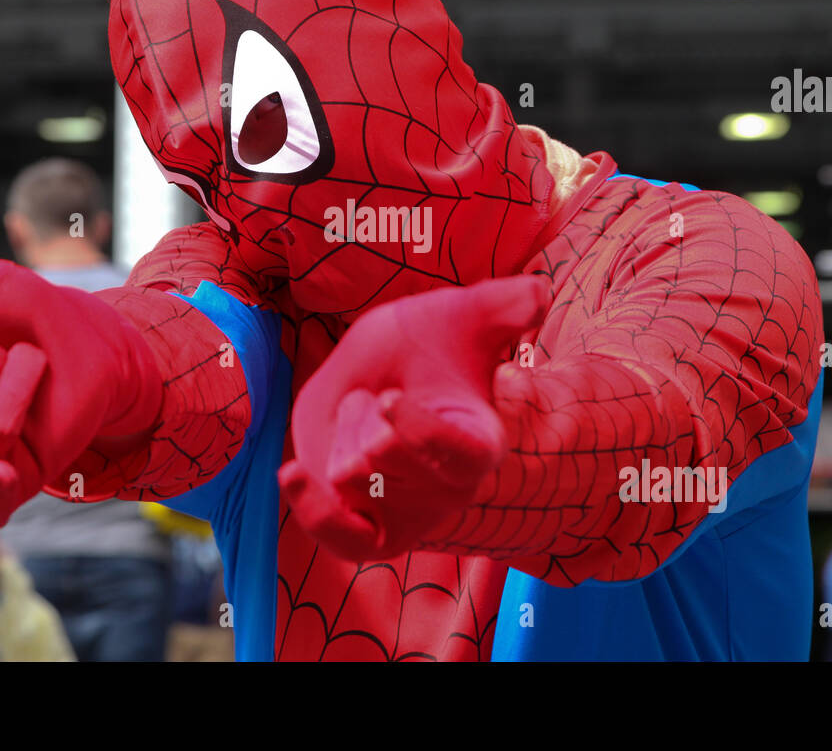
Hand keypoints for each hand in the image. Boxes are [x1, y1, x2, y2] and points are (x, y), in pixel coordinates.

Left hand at [279, 275, 548, 560]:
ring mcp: (407, 515)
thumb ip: (504, 305)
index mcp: (481, 443)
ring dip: (341, 436)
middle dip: (365, 414)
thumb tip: (539, 293)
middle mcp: (450, 490)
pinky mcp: (366, 532)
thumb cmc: (425, 346)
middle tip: (381, 392)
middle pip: (387, 458)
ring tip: (362, 416)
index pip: (461, 455)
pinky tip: (292, 473)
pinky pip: (340, 538)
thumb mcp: (462, 317)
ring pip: (353, 478)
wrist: (375, 377)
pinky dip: (313, 511)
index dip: (423, 432)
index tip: (389, 397)